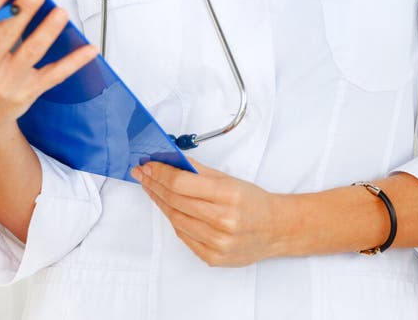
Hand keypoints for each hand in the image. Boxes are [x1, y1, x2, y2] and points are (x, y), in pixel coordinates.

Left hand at [131, 159, 282, 266]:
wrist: (276, 229)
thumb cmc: (254, 202)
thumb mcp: (229, 179)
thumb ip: (199, 171)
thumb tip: (171, 160)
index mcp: (227, 196)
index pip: (181, 183)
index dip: (160, 173)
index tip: (148, 165)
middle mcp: (222, 222)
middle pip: (175, 201)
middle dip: (154, 184)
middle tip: (142, 174)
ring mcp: (217, 243)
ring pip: (176, 219)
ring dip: (160, 202)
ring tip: (151, 188)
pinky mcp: (212, 257)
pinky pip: (184, 236)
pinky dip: (174, 220)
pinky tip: (168, 207)